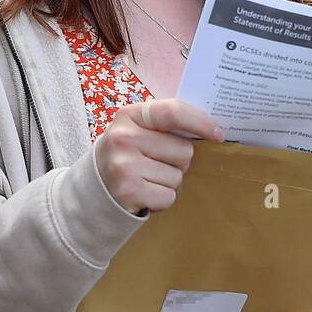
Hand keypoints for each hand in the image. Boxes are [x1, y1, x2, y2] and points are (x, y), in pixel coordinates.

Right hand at [94, 97, 224, 214]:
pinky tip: (145, 193)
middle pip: (184, 150)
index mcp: (129, 116)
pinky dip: (162, 199)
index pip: (172, 112)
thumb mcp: (137, 131)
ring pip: (178, 176)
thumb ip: (166, 125)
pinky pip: (169, 196)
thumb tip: (213, 130)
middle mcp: (124, 138)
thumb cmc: (127, 155)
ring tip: (147, 179)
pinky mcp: (128, 191)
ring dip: (169, 182)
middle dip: (179, 161)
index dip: (200, 122)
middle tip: (156, 164)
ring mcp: (124, 165)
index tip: (218, 134)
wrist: (93, 190)